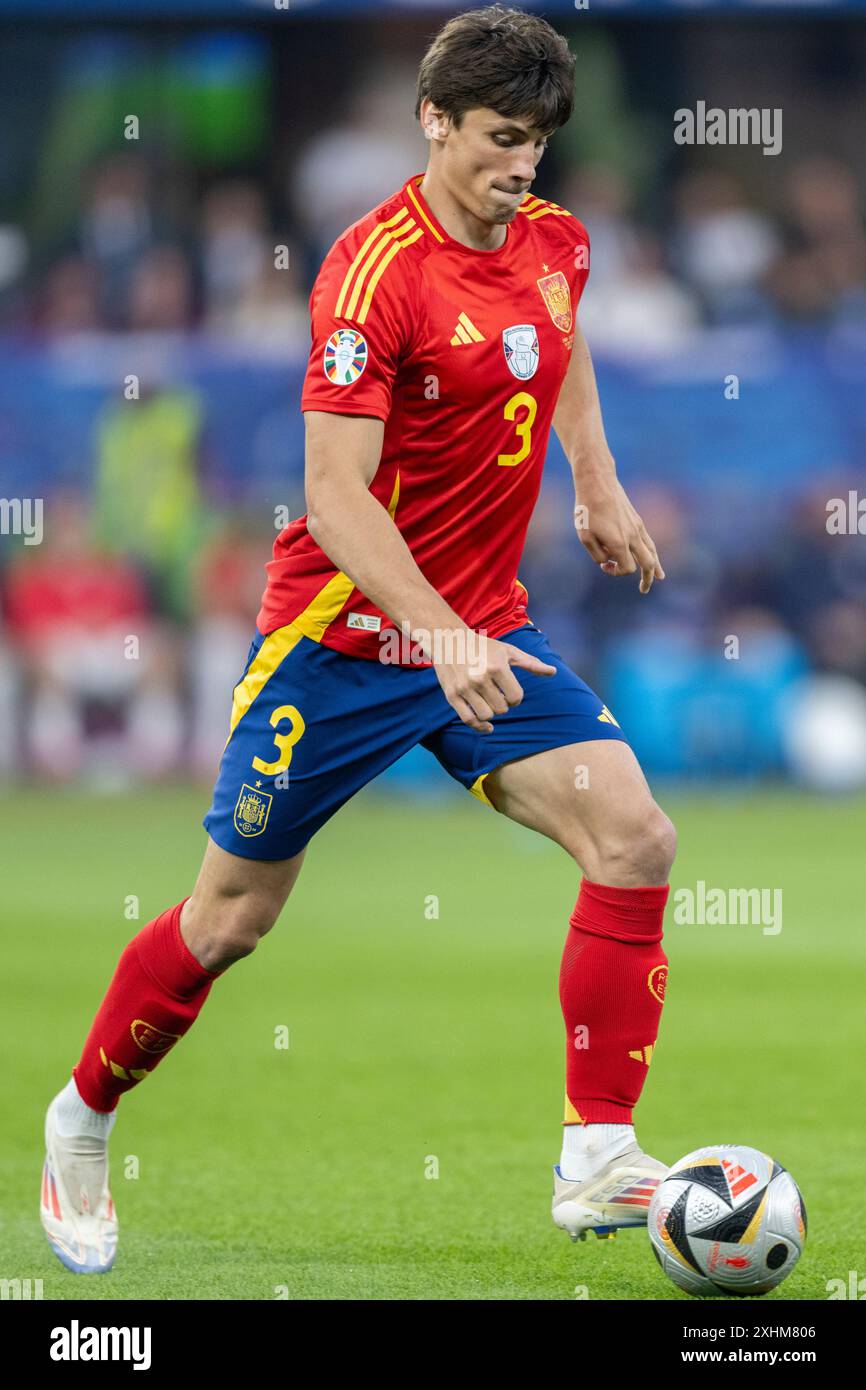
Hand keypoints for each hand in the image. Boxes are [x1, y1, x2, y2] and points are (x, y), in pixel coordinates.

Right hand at [432, 631, 555, 732]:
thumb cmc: (483, 646)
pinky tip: (487, 726)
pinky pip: (468, 720)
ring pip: (486, 716)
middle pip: (502, 709)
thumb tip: (553, 672)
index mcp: (496, 667)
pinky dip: (480, 727)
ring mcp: (464, 688)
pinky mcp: (452, 695)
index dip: (516, 697)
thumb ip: (531, 663)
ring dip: (492, 712)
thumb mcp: (508, 651)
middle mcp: (480, 678)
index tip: (510, 690)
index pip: (515, 697)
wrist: (449, 640)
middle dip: (503, 704)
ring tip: (489, 702)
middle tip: (498, 694)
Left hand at [574, 471, 664, 593]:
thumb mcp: (584, 536)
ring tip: (660, 577)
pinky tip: (654, 557)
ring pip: (652, 551)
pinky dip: (652, 552)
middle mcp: (633, 536)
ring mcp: (637, 527)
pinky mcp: (637, 520)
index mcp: (620, 542)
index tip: (604, 564)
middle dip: (647, 578)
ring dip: (655, 566)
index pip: (626, 568)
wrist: (597, 482)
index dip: (615, 572)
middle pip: (648, 564)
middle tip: (644, 590)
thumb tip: (607, 561)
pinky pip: (649, 541)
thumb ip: (596, 554)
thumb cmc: (587, 509)